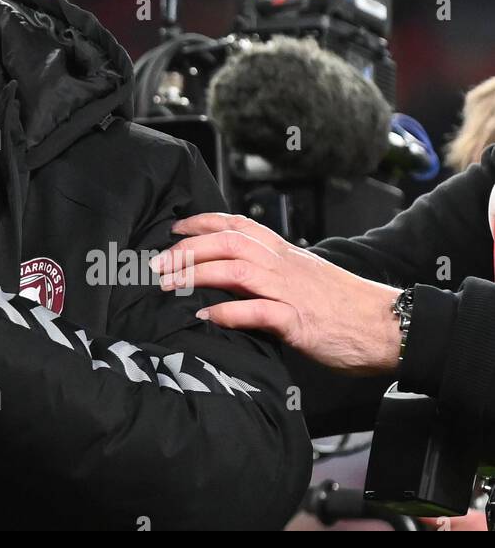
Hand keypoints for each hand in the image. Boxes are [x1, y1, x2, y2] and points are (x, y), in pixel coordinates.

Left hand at [155, 212, 401, 374]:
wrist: (390, 325)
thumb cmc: (344, 305)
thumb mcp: (304, 277)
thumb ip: (272, 272)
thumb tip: (237, 275)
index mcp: (284, 252)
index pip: (238, 225)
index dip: (202, 222)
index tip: (175, 228)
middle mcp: (283, 264)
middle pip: (228, 242)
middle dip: (187, 250)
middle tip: (157, 263)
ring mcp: (290, 291)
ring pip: (236, 270)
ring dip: (197, 275)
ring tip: (168, 285)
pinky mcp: (298, 320)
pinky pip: (257, 312)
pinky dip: (228, 312)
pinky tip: (205, 316)